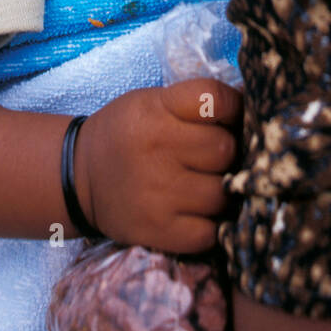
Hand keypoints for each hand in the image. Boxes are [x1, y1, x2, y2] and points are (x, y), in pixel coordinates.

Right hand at [74, 78, 242, 253]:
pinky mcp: (159, 231)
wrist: (78, 177)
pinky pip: (211, 232)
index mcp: (155, 109)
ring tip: (203, 185)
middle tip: (210, 157)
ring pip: (223, 193)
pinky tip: (196, 212)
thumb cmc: (127, 134)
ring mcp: (158, 194)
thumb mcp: (152, 102)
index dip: (234, 107)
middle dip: (225, 153)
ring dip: (220, 191)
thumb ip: (196, 104)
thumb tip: (252, 108)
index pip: (215, 99)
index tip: (230, 117)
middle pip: (225, 149)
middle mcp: (156, 149)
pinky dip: (210, 224)